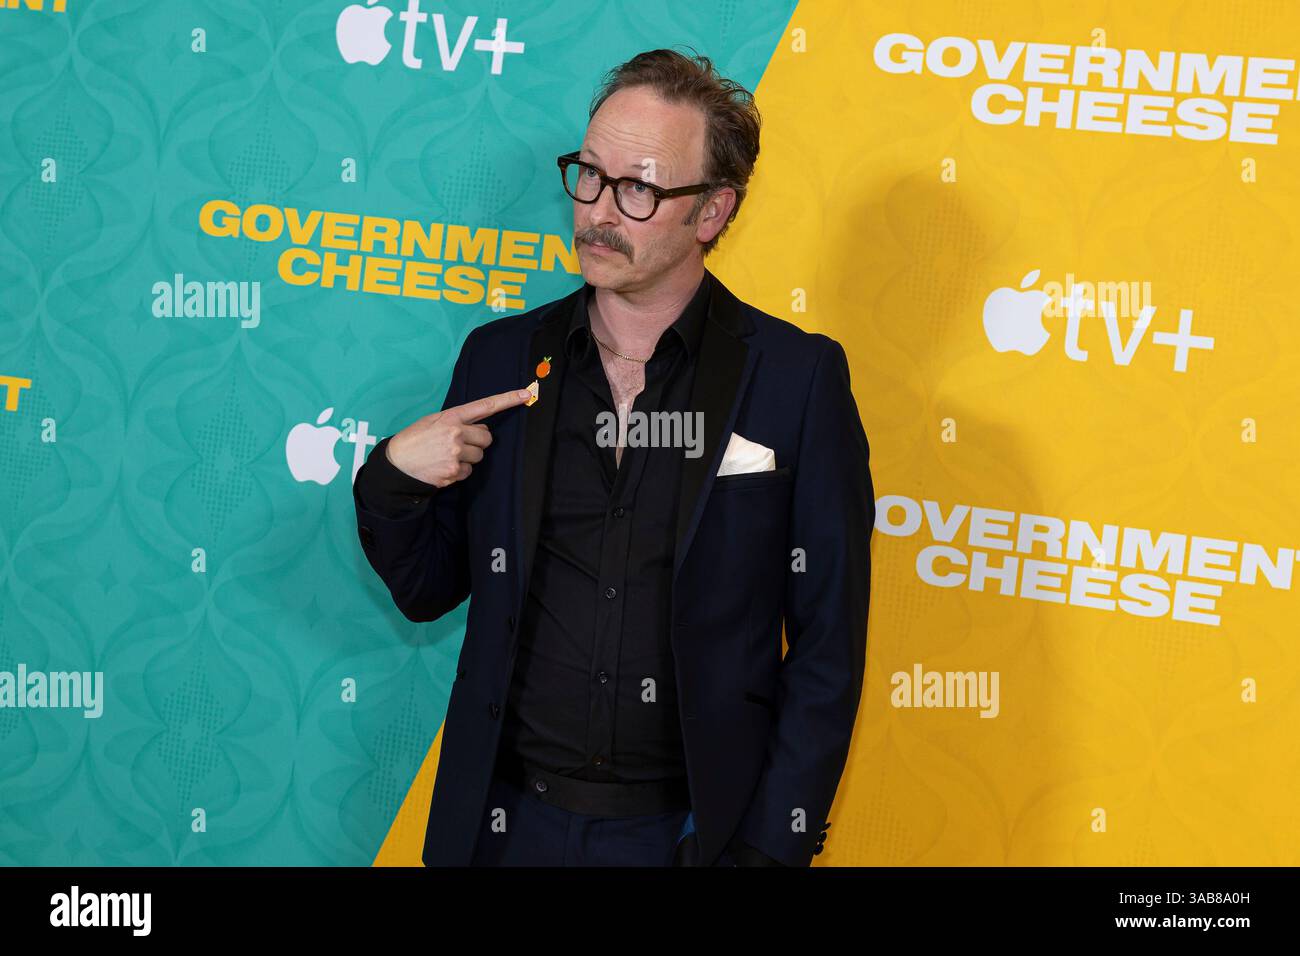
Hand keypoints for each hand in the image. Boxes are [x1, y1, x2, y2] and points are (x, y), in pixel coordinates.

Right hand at [386, 387, 532, 488]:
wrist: (397, 464)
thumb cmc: (415, 439)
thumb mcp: (432, 421)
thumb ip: (458, 421)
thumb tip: (481, 429)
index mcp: (451, 417)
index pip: (485, 406)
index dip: (507, 399)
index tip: (525, 393)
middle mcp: (456, 434)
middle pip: (487, 438)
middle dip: (478, 441)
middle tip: (459, 443)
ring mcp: (456, 454)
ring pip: (479, 456)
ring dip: (468, 457)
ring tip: (447, 455)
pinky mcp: (454, 472)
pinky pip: (469, 471)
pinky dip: (460, 471)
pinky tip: (444, 466)